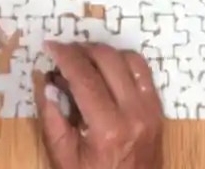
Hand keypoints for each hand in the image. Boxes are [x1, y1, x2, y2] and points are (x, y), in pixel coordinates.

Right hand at [38, 42, 162, 168]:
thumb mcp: (63, 158)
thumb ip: (52, 118)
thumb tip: (46, 82)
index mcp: (108, 129)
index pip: (84, 77)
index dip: (65, 56)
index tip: (50, 46)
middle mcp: (134, 113)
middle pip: (108, 60)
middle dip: (82, 49)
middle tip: (64, 53)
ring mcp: (150, 110)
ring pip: (130, 59)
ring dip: (105, 53)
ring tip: (84, 59)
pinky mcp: (158, 110)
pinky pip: (144, 73)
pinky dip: (124, 63)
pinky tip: (107, 68)